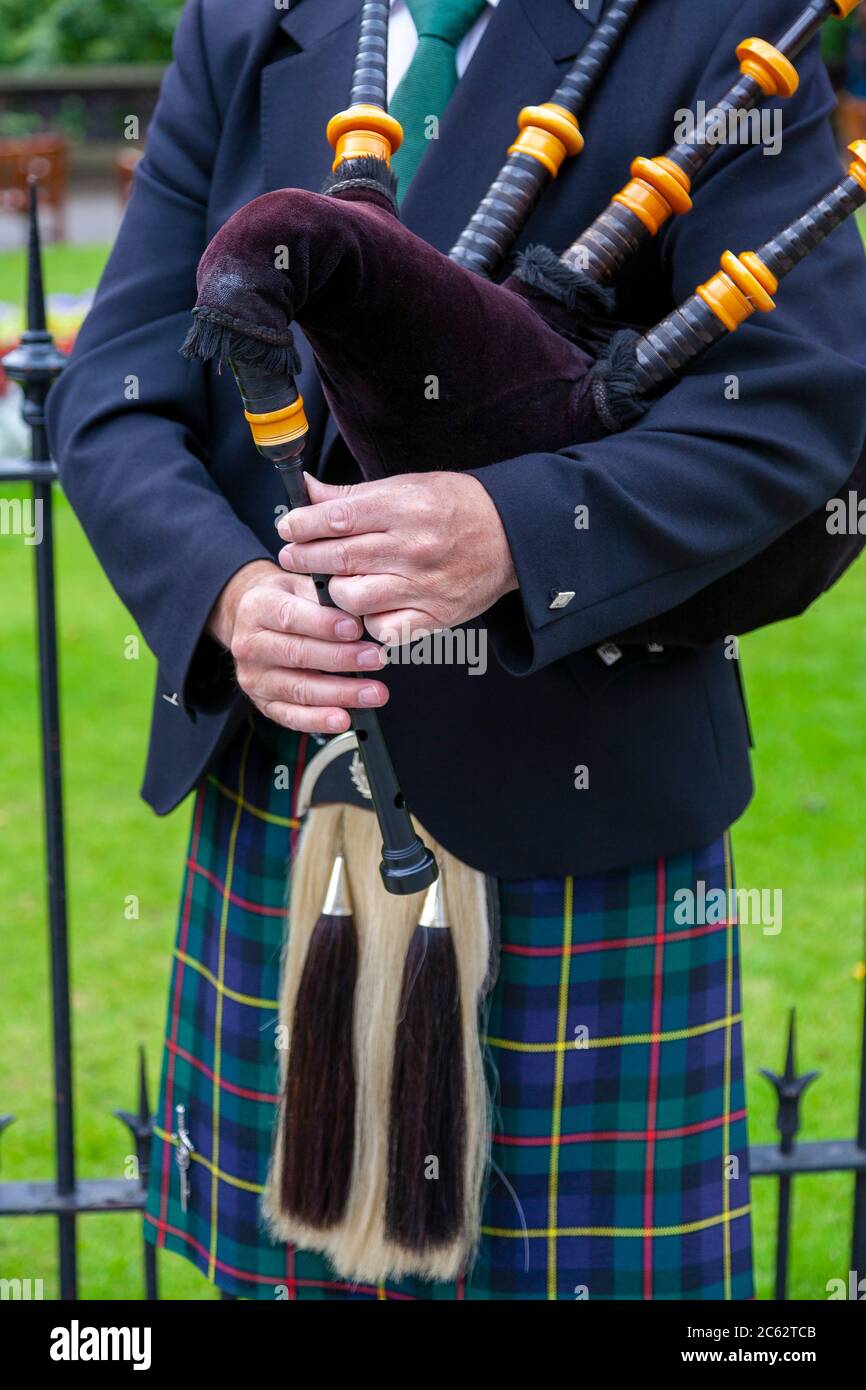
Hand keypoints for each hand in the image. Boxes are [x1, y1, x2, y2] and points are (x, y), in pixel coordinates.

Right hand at [208, 560, 388, 733]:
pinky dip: (318, 721)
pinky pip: (291, 716)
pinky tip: (343, 719)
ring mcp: (254, 677)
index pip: (290, 617)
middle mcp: (250, 644)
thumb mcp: (300, 584)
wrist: (253, 621)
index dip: (324, 624)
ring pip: (298, 689)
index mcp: (257, 608)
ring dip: (339, 694)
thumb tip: (359, 611)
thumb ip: (325, 596)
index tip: (355, 629)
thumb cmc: (286, 601)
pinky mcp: (262, 702)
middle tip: (376, 659)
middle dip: (341, 659)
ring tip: (372, 693)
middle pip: (297, 655)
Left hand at [276, 472, 517, 644]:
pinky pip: (383, 630)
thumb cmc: (455, 507)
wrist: (511, 536)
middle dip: (305, 558)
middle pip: (340, 558)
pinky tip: (370, 608)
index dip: (303, 524)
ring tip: (335, 582)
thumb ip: (353, 496)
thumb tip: (306, 491)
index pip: (338, 518)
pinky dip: (368, 622)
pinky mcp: (434, 617)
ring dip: (334, 592)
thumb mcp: (407, 487)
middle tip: (292, 557)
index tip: (288, 527)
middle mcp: (414, 548)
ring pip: (354, 599)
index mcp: (406, 508)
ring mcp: (424, 587)